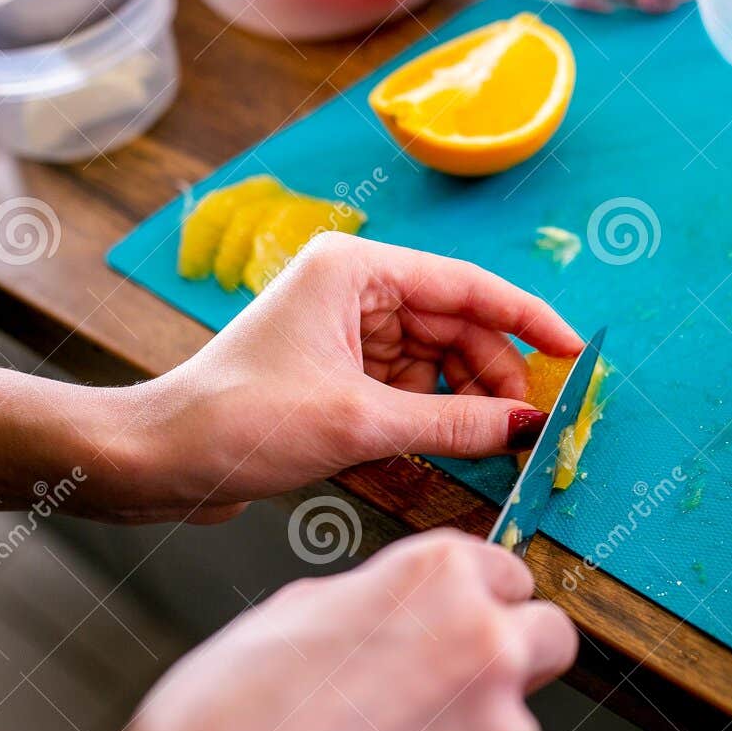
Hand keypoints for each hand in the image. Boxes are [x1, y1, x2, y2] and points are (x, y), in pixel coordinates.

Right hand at [0, 530, 577, 730]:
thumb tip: (412, 608)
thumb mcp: (292, 615)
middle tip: (443, 697)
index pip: (508, 573)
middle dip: (510, 661)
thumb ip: (379, 599)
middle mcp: (487, 645)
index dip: (477, 604)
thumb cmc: (215, 729)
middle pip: (547, 639)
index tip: (453, 629)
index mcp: (437, 578)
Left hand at [106, 234, 581, 522]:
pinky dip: (432, 418)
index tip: (573, 351)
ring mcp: (343, 334)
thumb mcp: (359, 422)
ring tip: (494, 444)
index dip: (526, 319)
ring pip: (434, 363)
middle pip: (454, 327)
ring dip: (464, 402)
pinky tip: (450, 448)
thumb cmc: (239, 422)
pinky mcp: (335, 376)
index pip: (465, 285)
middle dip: (494, 375)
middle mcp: (352, 291)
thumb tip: (527, 426)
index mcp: (354, 269)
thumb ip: (454, 423)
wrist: (158, 460)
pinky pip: (406, 390)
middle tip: (531, 425)